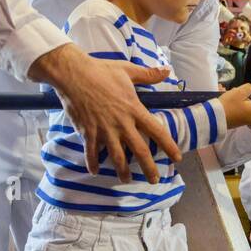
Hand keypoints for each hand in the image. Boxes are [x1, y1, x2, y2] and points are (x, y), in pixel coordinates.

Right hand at [30, 43, 178, 181]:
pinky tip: (95, 171)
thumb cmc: (101, 70)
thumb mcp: (128, 70)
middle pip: (140, 151)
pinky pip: (91, 153)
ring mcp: (105, 130)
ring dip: (122, 171)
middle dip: (149, 168)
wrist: (73, 74)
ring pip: (117, 157)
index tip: (177, 158)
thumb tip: (167, 70)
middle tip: (154, 180)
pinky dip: (93, 163)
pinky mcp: (88, 132)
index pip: (157, 131)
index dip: (169, 146)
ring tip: (127, 180)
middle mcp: (122, 124)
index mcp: (135, 109)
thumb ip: (148, 75)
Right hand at [219, 83, 250, 128]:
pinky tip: (232, 98)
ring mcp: (246, 120)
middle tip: (248, 90)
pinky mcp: (239, 121)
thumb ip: (249, 88)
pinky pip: (244, 110)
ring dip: (246, 99)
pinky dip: (240, 104)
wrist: (214, 119)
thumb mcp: (239, 92)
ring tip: (237, 92)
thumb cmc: (228, 105)